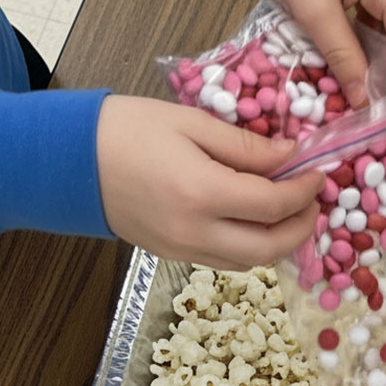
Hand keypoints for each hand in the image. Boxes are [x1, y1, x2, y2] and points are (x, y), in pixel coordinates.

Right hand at [96, 96, 321, 268]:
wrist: (67, 160)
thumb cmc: (127, 129)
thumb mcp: (191, 123)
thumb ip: (245, 146)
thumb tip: (291, 156)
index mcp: (202, 193)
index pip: (273, 204)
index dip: (304, 192)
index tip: (317, 174)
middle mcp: (196, 232)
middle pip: (269, 248)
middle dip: (301, 228)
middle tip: (313, 203)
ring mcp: (183, 250)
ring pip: (249, 262)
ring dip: (279, 243)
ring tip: (290, 213)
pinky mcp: (172, 256)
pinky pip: (224, 261)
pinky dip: (251, 247)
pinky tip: (257, 222)